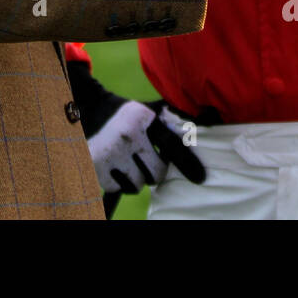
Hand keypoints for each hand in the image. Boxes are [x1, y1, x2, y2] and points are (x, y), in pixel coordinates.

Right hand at [68, 61, 204, 194]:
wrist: (87, 108)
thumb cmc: (127, 113)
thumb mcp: (147, 110)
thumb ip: (172, 117)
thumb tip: (209, 116)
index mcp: (142, 119)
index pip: (170, 145)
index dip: (187, 164)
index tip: (201, 178)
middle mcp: (126, 136)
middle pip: (155, 174)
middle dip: (154, 170)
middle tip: (145, 158)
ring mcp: (109, 153)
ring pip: (137, 185)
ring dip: (136, 178)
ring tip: (128, 160)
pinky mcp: (95, 168)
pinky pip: (119, 188)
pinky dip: (119, 181)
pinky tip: (114, 164)